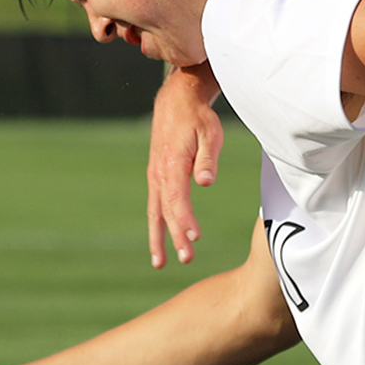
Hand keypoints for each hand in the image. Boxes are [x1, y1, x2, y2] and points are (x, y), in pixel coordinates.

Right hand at [148, 64, 224, 267]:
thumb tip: (205, 182)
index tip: (194, 237)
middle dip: (175, 237)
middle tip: (186, 259)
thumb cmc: (198, 117)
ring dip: (159, 238)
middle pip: (166, 211)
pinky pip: (155, 206)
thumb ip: (207, 158)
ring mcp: (155, 176)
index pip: (177, 198)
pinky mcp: (157, 177)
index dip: (185, 220)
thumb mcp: (210, 132)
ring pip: (155, 212)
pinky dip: (156, 225)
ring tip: (161, 263)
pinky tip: (160, 243)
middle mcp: (159, 173)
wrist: (177, 100)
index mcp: (172, 163)